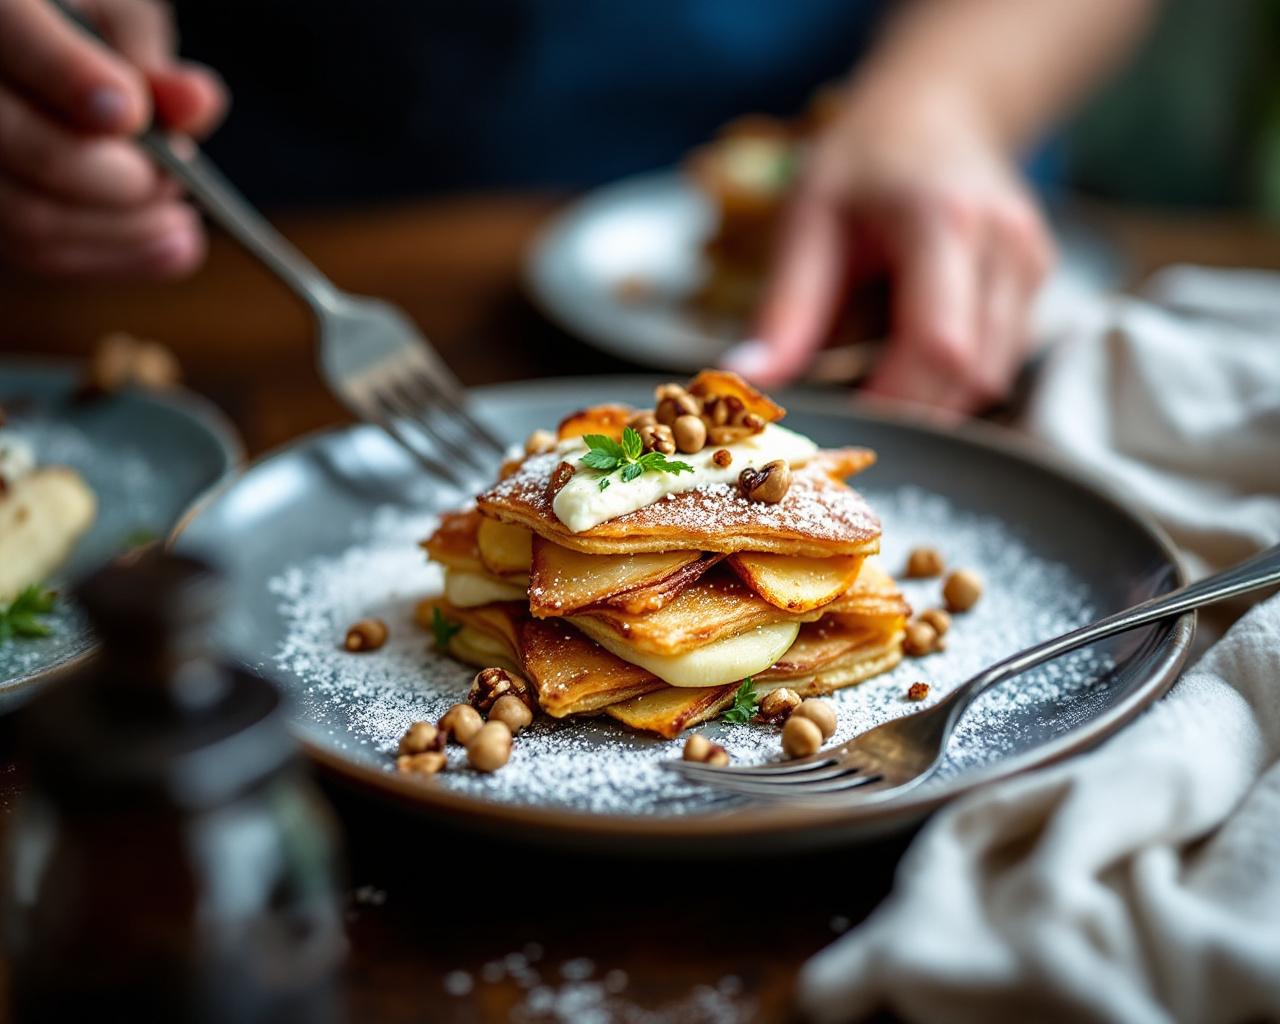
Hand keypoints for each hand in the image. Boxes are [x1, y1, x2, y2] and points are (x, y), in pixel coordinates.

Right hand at [0, 0, 225, 277]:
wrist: (49, 66)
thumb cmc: (89, 38)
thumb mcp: (121, 24)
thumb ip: (151, 61)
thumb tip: (193, 104)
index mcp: (0, 12)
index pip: (15, 35)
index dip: (70, 77)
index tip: (130, 112)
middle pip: (29, 148)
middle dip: (120, 180)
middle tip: (174, 182)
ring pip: (30, 218)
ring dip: (126, 234)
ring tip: (183, 227)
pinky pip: (39, 253)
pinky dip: (113, 256)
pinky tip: (166, 246)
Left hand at [723, 92, 1054, 414]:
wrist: (939, 111)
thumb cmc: (866, 159)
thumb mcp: (808, 217)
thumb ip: (786, 305)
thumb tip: (752, 376)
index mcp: (945, 222)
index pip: (938, 345)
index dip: (897, 401)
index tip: (847, 424)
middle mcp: (1005, 245)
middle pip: (971, 373)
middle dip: (911, 411)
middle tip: (853, 416)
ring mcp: (1031, 265)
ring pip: (991, 377)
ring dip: (934, 400)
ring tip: (878, 381)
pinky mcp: (1037, 282)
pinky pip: (999, 361)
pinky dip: (952, 379)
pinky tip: (912, 358)